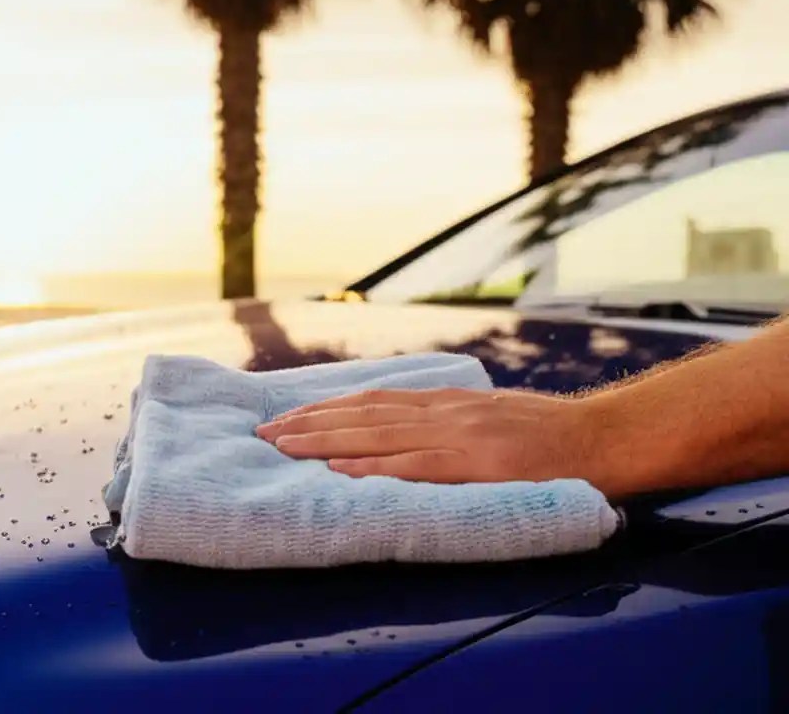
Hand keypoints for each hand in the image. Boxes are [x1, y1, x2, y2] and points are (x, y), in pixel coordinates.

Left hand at [255, 388, 630, 496]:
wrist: (607, 438)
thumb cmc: (550, 436)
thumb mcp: (489, 417)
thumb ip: (447, 424)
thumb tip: (403, 434)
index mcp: (446, 403)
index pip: (371, 400)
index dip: (324, 408)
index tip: (285, 416)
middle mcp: (445, 412)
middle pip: (362, 412)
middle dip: (308, 422)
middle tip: (263, 431)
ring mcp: (460, 435)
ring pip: (378, 433)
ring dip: (324, 439)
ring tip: (282, 445)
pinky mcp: (478, 463)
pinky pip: (416, 464)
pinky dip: (373, 465)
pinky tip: (338, 469)